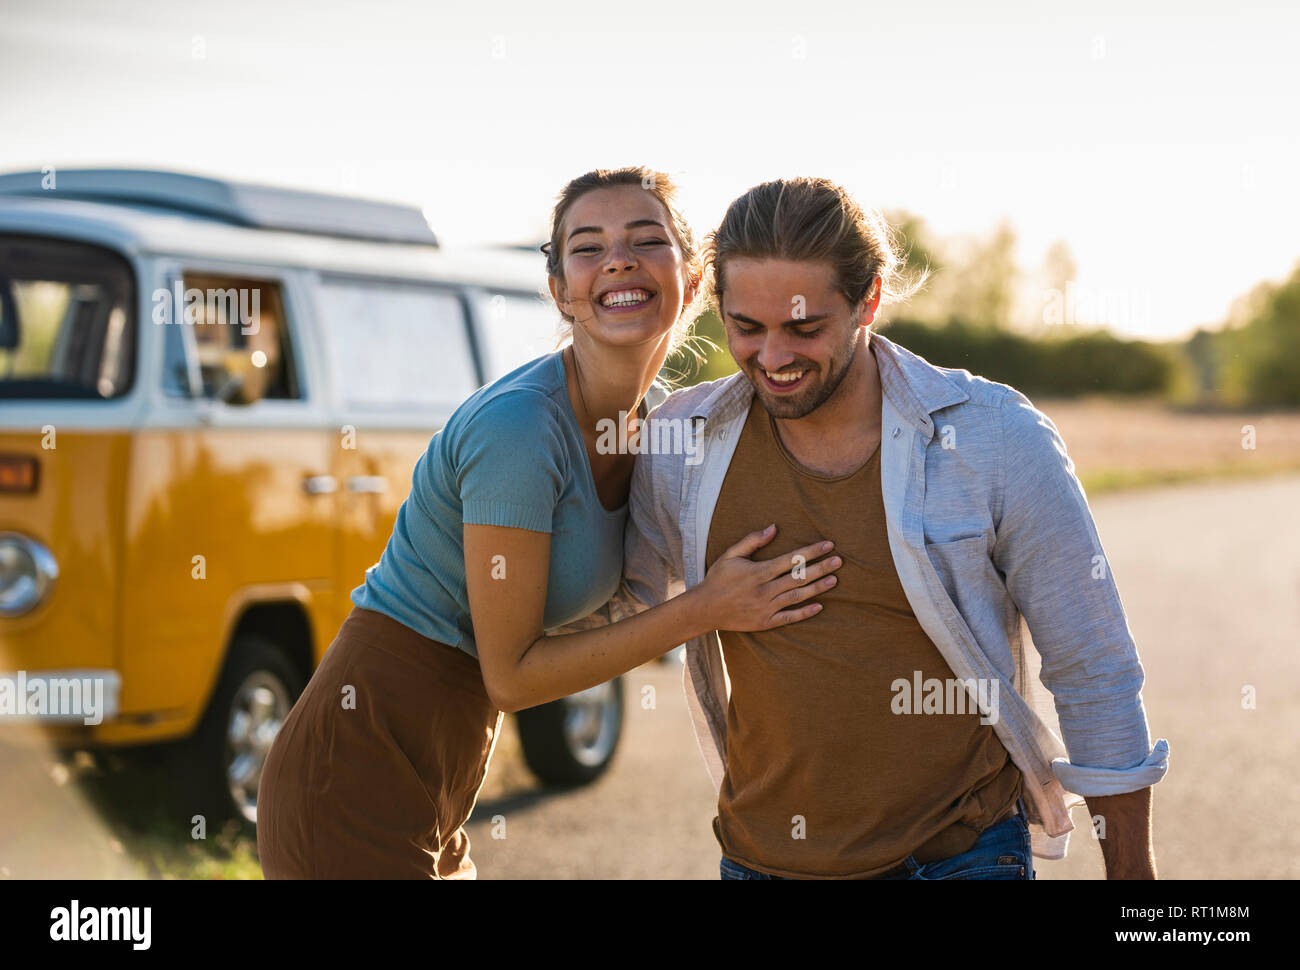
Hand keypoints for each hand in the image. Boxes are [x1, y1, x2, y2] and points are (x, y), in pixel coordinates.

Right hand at [696, 524, 840, 631]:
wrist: (704, 609)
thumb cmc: (718, 579)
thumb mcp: (730, 555)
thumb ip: (752, 540)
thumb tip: (774, 527)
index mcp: (758, 572)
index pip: (791, 559)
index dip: (811, 551)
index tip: (828, 545)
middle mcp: (764, 590)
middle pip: (799, 577)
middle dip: (821, 568)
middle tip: (839, 561)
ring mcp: (765, 607)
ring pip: (797, 596)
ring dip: (817, 588)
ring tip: (834, 580)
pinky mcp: (764, 622)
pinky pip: (788, 618)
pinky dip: (804, 613)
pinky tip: (820, 607)